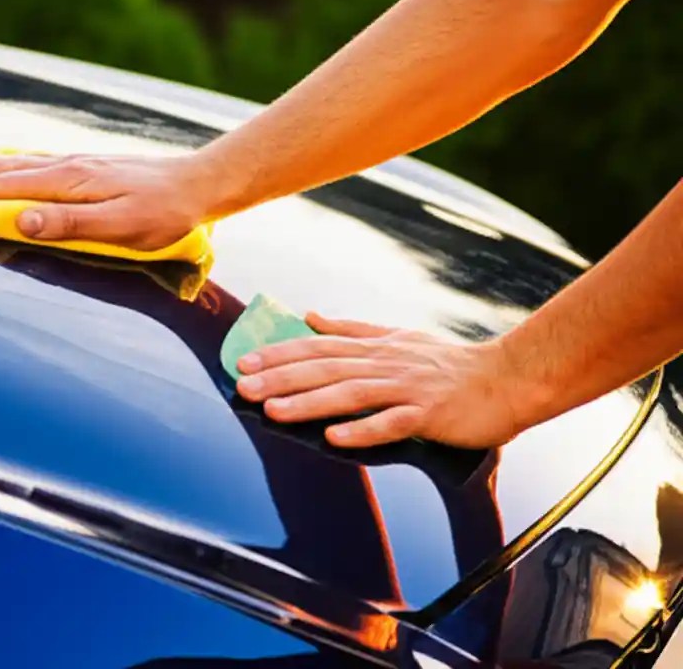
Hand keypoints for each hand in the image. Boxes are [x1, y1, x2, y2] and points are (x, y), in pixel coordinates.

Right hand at [0, 151, 233, 249]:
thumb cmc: (163, 215)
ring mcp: (72, 165)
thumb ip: (68, 224)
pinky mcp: (82, 167)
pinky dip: (1, 162)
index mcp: (68, 184)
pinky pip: (29, 162)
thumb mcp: (120, 227)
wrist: (199, 184)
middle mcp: (65, 168)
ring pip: (11, 163)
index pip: (4, 188)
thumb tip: (19, 219)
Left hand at [235, 313, 531, 448]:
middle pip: (325, 367)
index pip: (318, 346)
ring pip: (350, 393)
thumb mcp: (398, 338)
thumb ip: (352, 329)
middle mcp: (386, 363)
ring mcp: (407, 388)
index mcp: (376, 347)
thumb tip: (309, 315)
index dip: (279, 353)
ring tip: (272, 410)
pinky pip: (392, 423)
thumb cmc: (452, 364)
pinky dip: (363, 429)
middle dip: (280, 377)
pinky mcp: (430, 414)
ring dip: (309, 402)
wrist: (511, 378)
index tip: (242, 360)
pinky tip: (333, 437)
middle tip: (242, 385)